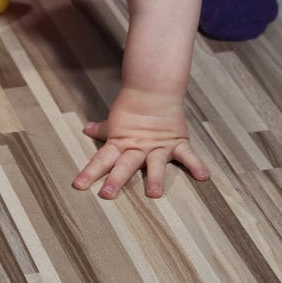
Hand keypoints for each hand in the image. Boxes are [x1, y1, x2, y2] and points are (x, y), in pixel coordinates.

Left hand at [72, 86, 207, 199]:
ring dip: (155, 178)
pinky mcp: (176, 141)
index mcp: (121, 142)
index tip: (78, 185)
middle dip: (116, 180)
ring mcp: (158, 146)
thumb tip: (87, 129)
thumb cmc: (132, 104)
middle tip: (107, 195)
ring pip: (155, 164)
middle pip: (125, 165)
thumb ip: (103, 129)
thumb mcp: (115, 120)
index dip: (90, 172)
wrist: (153, 87)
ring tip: (154, 194)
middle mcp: (138, 147)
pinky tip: (203, 176)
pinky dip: (195, 164)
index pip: (102, 159)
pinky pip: (187, 155)